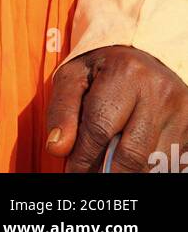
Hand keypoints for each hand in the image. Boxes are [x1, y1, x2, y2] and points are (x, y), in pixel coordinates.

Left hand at [46, 45, 187, 172]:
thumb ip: (62, 110)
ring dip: (127, 172)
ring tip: (108, 166)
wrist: (143, 55)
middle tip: (89, 176)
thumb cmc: (103, 68)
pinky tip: (131, 163)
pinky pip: (169, 161)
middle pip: (131, 154)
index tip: (72, 171)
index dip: (82, 157)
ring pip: (152, 163)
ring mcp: (180, 110)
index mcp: (126, 72)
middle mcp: (158, 90)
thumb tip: (57, 148)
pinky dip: (147, 168)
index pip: (100, 129)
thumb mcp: (75, 76)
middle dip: (106, 173)